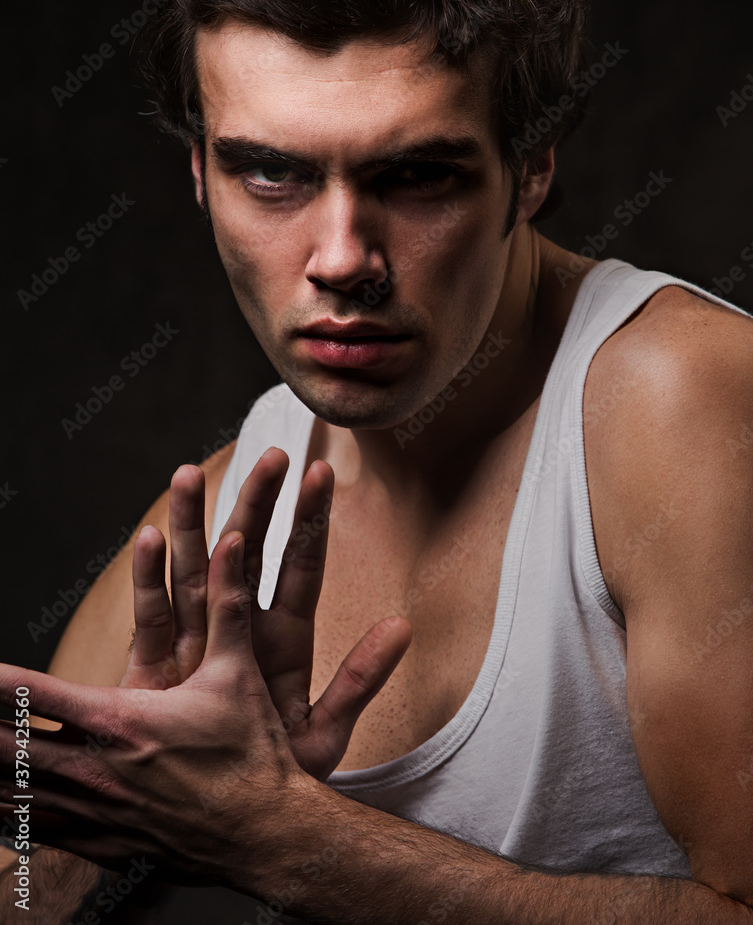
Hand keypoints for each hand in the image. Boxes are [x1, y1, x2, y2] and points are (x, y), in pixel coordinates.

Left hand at [0, 527, 325, 884]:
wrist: (267, 834)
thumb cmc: (251, 754)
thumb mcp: (237, 671)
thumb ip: (228, 602)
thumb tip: (232, 545)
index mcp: (119, 720)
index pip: (30, 694)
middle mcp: (95, 768)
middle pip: (5, 748)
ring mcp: (94, 812)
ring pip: (12, 794)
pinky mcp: (103, 844)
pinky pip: (36, 831)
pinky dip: (7, 815)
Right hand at [120, 448, 412, 778]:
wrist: (216, 819)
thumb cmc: (270, 776)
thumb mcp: (323, 733)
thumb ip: (359, 680)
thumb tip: (405, 626)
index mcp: (284, 641)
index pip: (300, 569)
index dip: (309, 522)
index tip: (321, 473)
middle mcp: (239, 630)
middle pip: (248, 554)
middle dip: (257, 504)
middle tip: (271, 454)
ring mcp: (196, 643)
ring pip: (194, 569)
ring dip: (193, 523)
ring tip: (190, 474)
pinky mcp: (155, 668)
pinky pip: (152, 615)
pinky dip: (149, 577)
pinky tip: (150, 536)